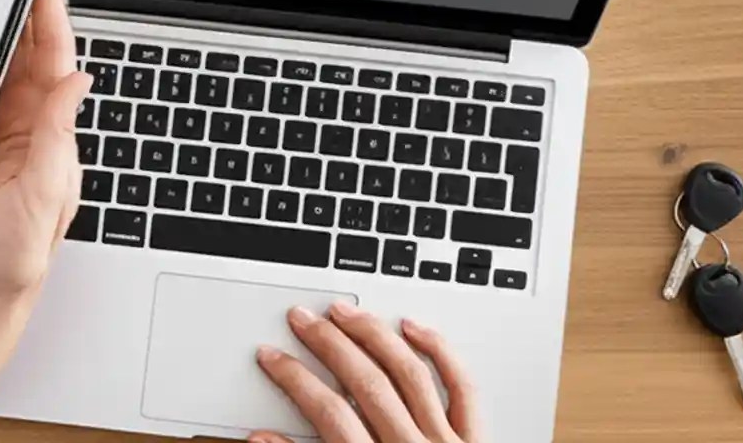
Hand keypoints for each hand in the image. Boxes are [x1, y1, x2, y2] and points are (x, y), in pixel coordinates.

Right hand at [251, 302, 480, 442]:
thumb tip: (264, 440)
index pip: (327, 414)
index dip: (294, 379)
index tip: (272, 357)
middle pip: (366, 384)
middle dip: (328, 345)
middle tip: (302, 319)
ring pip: (409, 374)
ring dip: (374, 336)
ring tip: (346, 312)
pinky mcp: (478, 442)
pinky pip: (462, 387)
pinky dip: (440, 351)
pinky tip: (414, 328)